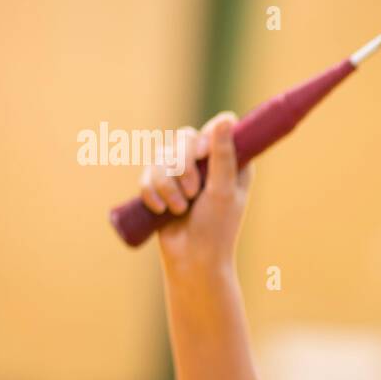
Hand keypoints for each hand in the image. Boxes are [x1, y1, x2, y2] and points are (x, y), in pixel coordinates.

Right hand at [136, 111, 253, 277]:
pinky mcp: (162, 185)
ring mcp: (183, 173)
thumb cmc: (216, 228)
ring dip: (166, 183)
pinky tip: (160, 210)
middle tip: (192, 191)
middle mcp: (208, 163)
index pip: (219, 127)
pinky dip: (151, 191)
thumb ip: (223, 156)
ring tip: (178, 208)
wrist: (191, 260)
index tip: (203, 154)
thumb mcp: (223, 191)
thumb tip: (226, 119)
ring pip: (162, 154)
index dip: (206, 137)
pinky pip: (147, 171)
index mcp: (232, 162)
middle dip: (182, 165)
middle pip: (184, 137)